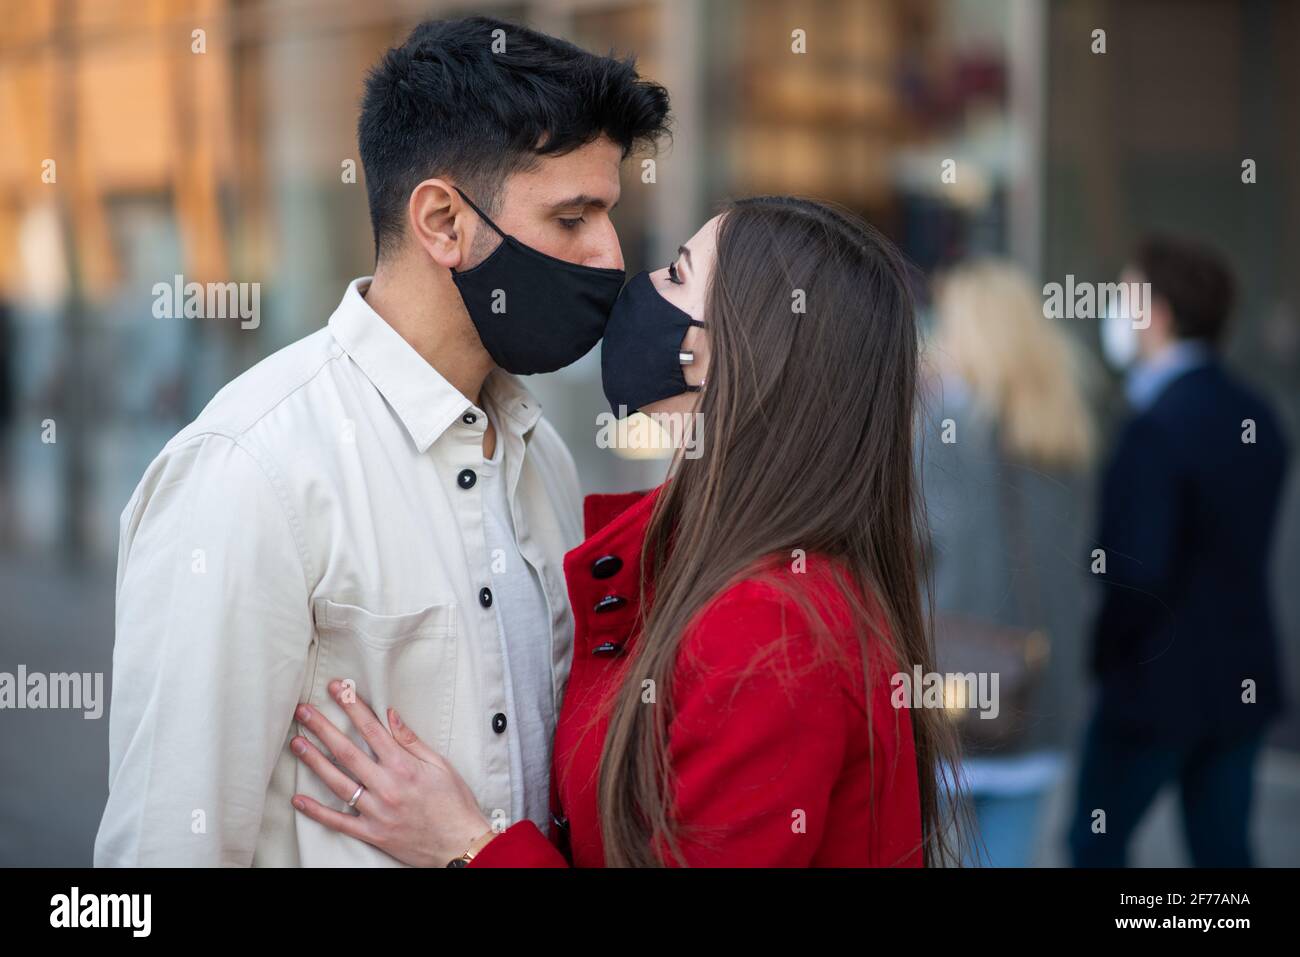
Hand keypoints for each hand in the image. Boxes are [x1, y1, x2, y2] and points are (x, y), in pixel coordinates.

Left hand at [290, 679, 492, 866]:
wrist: (459, 843)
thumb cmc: (453, 803)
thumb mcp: (439, 765)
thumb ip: (411, 740)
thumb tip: (390, 715)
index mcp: (404, 766)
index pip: (371, 730)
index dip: (351, 707)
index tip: (337, 689)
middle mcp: (387, 786)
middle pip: (347, 752)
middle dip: (322, 728)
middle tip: (304, 712)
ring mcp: (377, 811)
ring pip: (338, 782)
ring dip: (314, 761)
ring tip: (297, 743)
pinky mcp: (372, 833)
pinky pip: (339, 822)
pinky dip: (317, 812)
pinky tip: (299, 800)